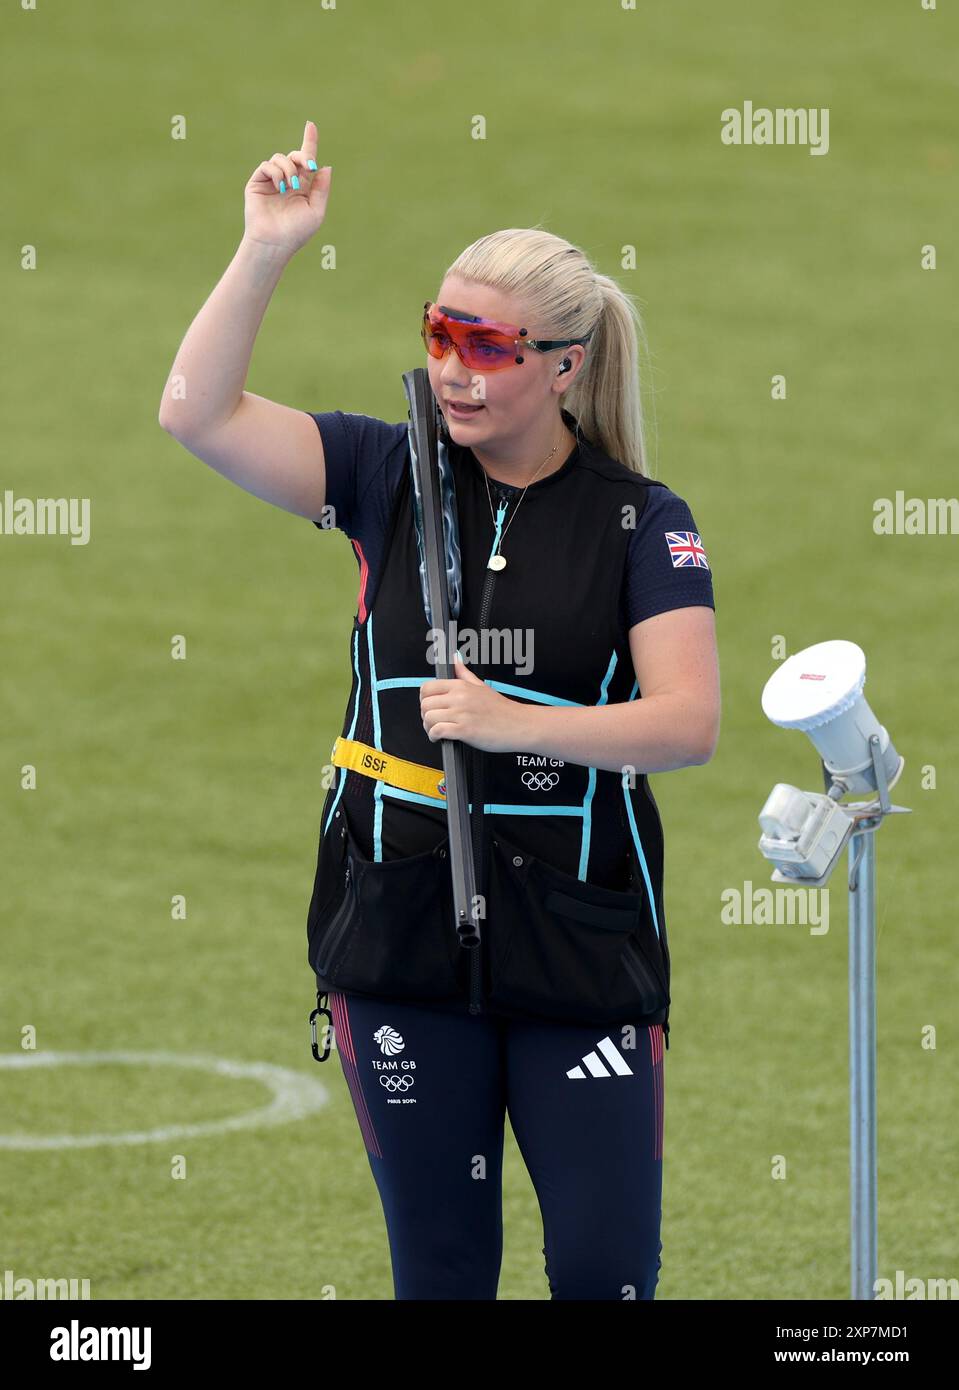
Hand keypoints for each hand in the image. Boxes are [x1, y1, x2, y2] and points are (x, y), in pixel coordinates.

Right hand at [242, 119, 330, 255]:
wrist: (274, 242)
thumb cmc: (296, 232)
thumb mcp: (316, 210)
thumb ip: (321, 188)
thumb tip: (325, 166)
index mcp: (302, 188)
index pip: (306, 161)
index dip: (309, 142)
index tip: (311, 125)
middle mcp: (287, 182)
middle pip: (294, 155)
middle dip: (303, 155)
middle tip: (307, 167)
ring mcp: (271, 181)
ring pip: (280, 158)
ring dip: (289, 168)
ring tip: (291, 187)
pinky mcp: (257, 182)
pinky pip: (267, 165)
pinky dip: (276, 172)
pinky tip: (280, 187)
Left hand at [420, 655, 522, 753]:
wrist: (519, 725)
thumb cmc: (502, 709)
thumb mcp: (481, 686)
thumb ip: (464, 673)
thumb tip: (455, 658)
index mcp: (461, 686)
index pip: (427, 688)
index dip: (424, 699)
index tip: (429, 706)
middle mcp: (459, 698)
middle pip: (425, 704)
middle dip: (425, 715)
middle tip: (433, 721)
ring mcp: (462, 714)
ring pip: (429, 718)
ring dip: (429, 728)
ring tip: (437, 731)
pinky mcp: (465, 730)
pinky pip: (438, 731)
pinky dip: (435, 736)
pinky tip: (440, 738)